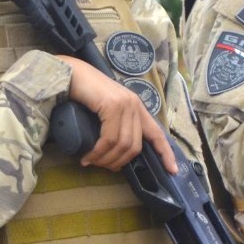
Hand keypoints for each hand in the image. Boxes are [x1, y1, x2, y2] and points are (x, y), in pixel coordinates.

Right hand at [57, 56, 176, 172]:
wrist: (70, 72)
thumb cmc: (85, 93)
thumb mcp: (107, 112)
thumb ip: (116, 126)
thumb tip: (117, 154)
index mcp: (137, 108)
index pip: (157, 134)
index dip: (166, 153)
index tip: (173, 171)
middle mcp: (135, 105)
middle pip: (135, 146)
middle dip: (119, 162)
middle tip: (102, 166)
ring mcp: (125, 104)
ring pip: (122, 144)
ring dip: (106, 159)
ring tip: (91, 162)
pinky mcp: (112, 106)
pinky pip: (109, 138)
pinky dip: (98, 152)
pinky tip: (88, 156)